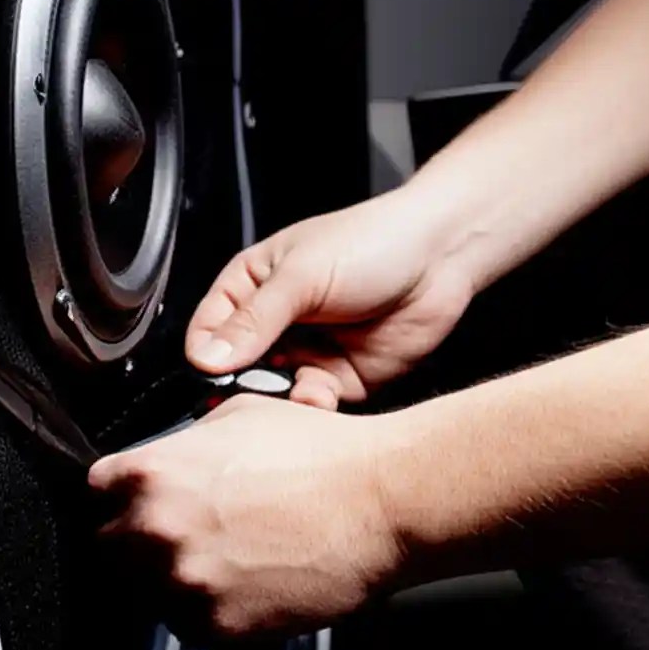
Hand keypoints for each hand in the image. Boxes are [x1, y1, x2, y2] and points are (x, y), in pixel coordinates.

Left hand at [89, 395, 406, 641]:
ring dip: (174, 575)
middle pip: (114, 542)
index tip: (142, 497)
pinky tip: (245, 578)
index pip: (98, 488)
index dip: (124, 490)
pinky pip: (188, 623)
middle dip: (143, 534)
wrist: (380, 502)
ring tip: (227, 553)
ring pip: (148, 589)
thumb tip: (170, 455)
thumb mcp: (236, 415)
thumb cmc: (320, 455)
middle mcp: (155, 528)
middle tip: (193, 527)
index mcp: (151, 473)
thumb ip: (184, 442)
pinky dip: (208, 607)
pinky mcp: (214, 626)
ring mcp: (182, 582)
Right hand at [186, 189, 474, 408]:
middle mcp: (274, 324)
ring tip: (293, 390)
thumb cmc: (372, 242)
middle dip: (242, 386)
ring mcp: (305, 352)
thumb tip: (208, 359)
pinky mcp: (338, 378)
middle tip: (252, 391)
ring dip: (278, 400)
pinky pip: (312, 404)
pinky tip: (319, 396)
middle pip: (236, 371)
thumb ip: (253, 321)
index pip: (206, 332)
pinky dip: (312, 407)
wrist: (442, 256)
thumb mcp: (300, 276)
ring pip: (272, 393)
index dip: (207, 357)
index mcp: (250, 287)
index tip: (215, 374)